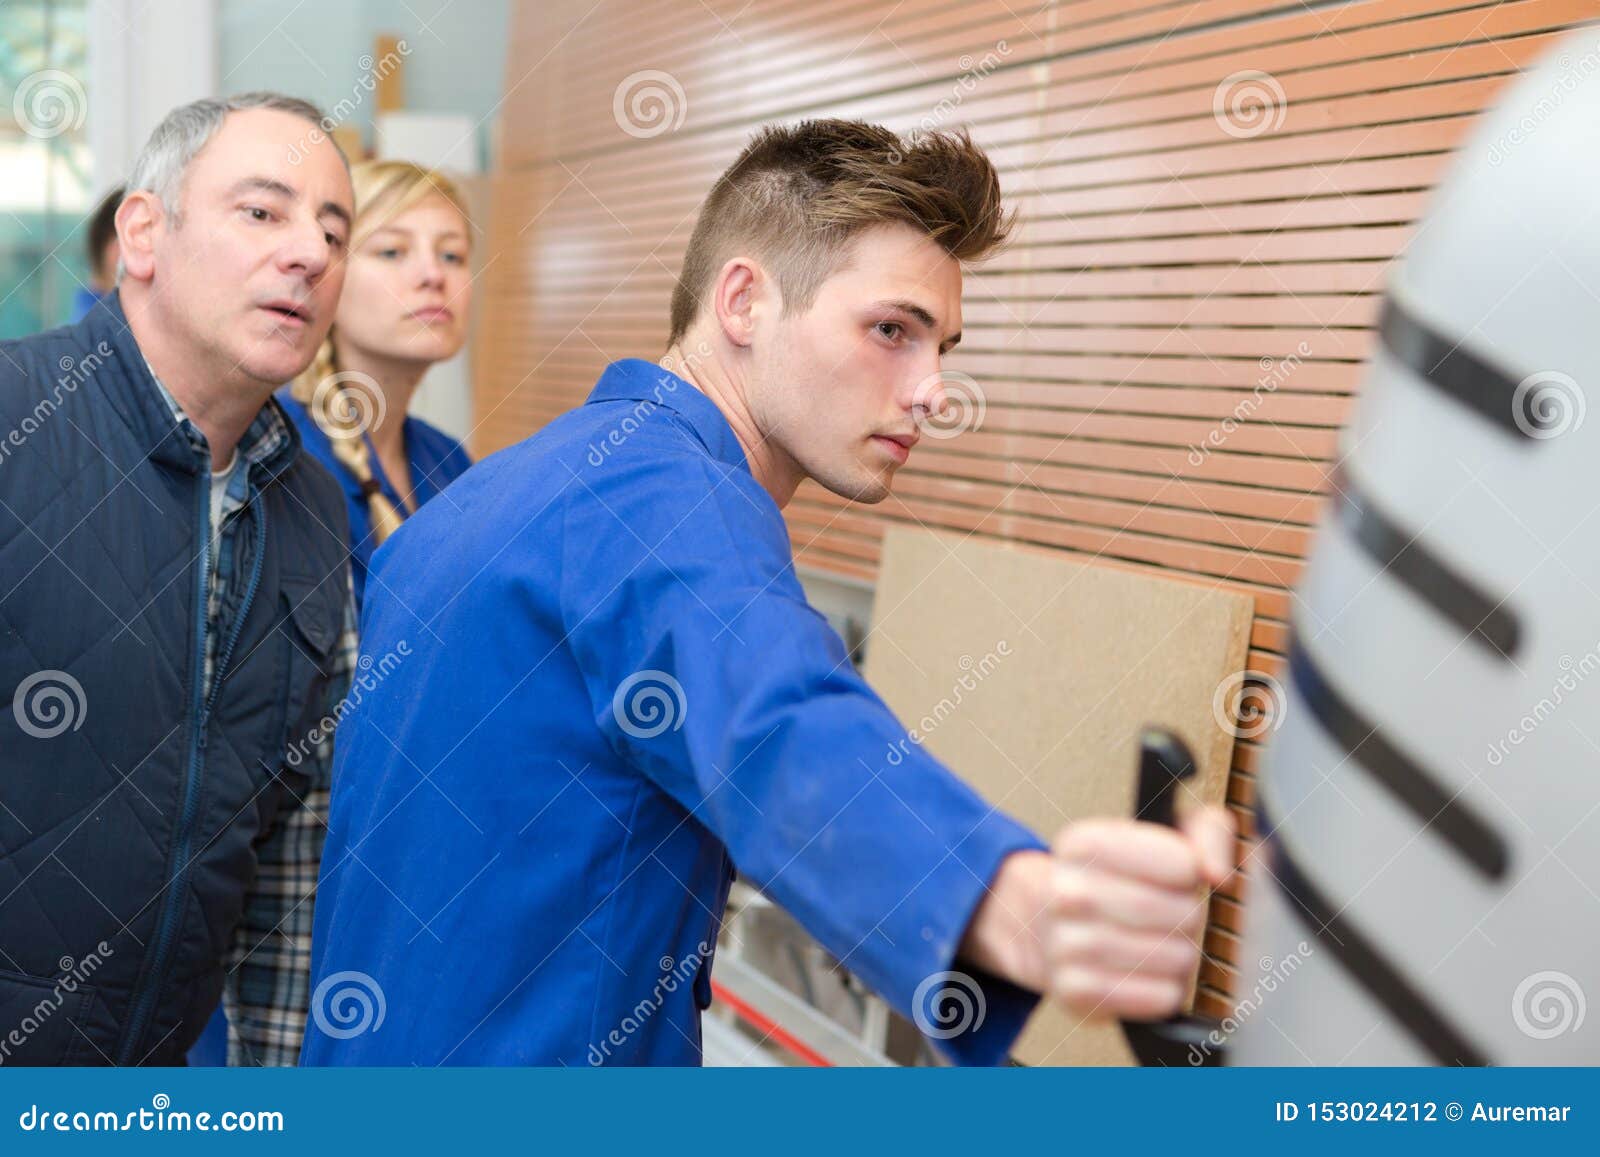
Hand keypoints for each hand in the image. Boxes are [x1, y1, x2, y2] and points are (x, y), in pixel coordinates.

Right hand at [1044, 807, 1234, 1020]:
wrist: (1056, 925)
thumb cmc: (1126, 878)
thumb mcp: (1166, 835)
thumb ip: (1209, 834)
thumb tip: (1217, 874)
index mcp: (1082, 843)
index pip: (1180, 862)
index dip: (1194, 873)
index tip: (1184, 875)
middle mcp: (1064, 892)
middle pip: (1179, 913)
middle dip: (1193, 916)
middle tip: (1182, 914)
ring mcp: (1064, 945)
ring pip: (1173, 957)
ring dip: (1186, 954)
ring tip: (1170, 943)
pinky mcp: (1074, 992)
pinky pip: (1159, 997)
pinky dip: (1172, 989)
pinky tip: (1159, 974)